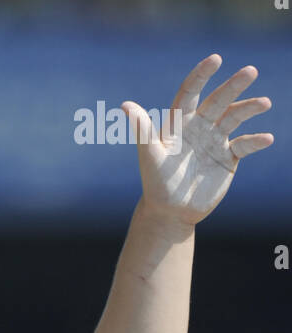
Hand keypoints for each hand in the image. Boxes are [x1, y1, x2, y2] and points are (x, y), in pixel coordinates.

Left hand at [122, 54, 272, 226]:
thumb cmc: (156, 183)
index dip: (202, 75)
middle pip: (219, 101)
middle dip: (234, 86)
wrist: (170, 212)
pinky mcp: (228, 157)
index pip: (191, 92)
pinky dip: (255, 141)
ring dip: (249, 108)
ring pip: (235, 118)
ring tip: (264, 103)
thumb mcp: (149, 156)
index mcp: (180, 122)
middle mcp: (200, 126)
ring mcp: (215, 140)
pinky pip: (244, 145)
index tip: (215, 60)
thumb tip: (126, 105)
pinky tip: (267, 139)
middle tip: (251, 71)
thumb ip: (142, 130)